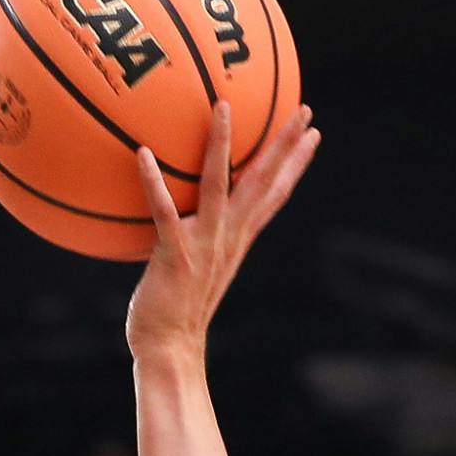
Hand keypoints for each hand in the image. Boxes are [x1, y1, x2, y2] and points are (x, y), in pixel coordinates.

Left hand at [125, 101, 319, 360]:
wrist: (170, 349)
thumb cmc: (177, 311)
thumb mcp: (198, 268)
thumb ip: (200, 237)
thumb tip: (191, 214)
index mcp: (237, 240)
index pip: (274, 195)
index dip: (295, 163)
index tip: (313, 133)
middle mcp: (227, 238)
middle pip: (262, 183)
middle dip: (284, 144)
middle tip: (303, 109)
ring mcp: (203, 245)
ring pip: (218, 185)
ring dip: (221, 144)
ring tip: (224, 106)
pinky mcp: (174, 255)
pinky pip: (163, 212)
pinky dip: (153, 182)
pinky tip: (142, 153)